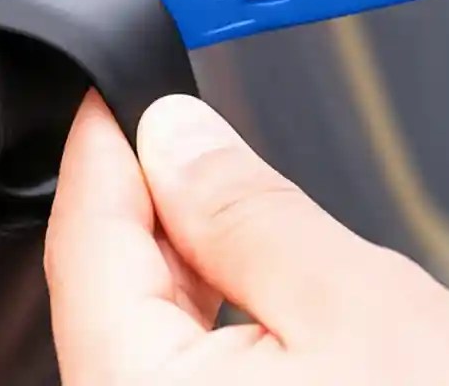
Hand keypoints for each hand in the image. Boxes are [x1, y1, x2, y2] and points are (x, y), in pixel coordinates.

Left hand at [44, 91, 448, 384]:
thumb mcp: (363, 307)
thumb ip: (251, 214)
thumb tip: (177, 136)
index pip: (85, 248)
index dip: (104, 149)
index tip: (121, 90)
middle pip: (106, 294)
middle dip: (149, 202)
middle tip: (191, 131)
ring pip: (143, 337)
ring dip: (184, 263)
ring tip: (236, 207)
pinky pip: (179, 379)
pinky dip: (209, 323)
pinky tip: (250, 291)